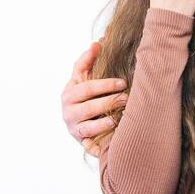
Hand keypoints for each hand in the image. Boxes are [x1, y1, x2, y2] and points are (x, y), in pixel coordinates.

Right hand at [61, 40, 127, 156]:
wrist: (78, 118)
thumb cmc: (84, 95)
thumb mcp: (82, 77)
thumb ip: (87, 61)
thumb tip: (97, 43)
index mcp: (69, 94)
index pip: (86, 88)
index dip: (104, 85)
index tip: (122, 82)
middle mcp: (68, 112)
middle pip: (88, 108)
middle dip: (108, 102)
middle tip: (126, 98)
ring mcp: (74, 128)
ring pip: (87, 128)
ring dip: (103, 124)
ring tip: (116, 119)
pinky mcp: (81, 142)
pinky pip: (88, 147)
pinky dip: (95, 149)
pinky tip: (105, 150)